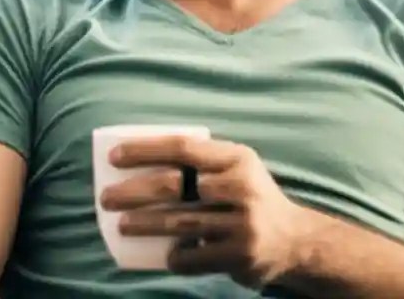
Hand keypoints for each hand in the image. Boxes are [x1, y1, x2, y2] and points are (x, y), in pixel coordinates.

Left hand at [99, 135, 317, 288]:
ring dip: (144, 225)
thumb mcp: (235, 168)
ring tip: (121, 226)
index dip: (144, 150)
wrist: (296, 240)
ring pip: (180, 223)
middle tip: (106, 198)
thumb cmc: (248, 198)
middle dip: (133, 192)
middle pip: (174, 185)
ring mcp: (243, 223)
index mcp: (237, 158)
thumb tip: (137, 165)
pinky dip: (176, 257)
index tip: (113, 157)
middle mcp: (242, 186)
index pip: (182, 147)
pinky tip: (165, 255)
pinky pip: (196, 257)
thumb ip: (200, 162)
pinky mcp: (242, 255)